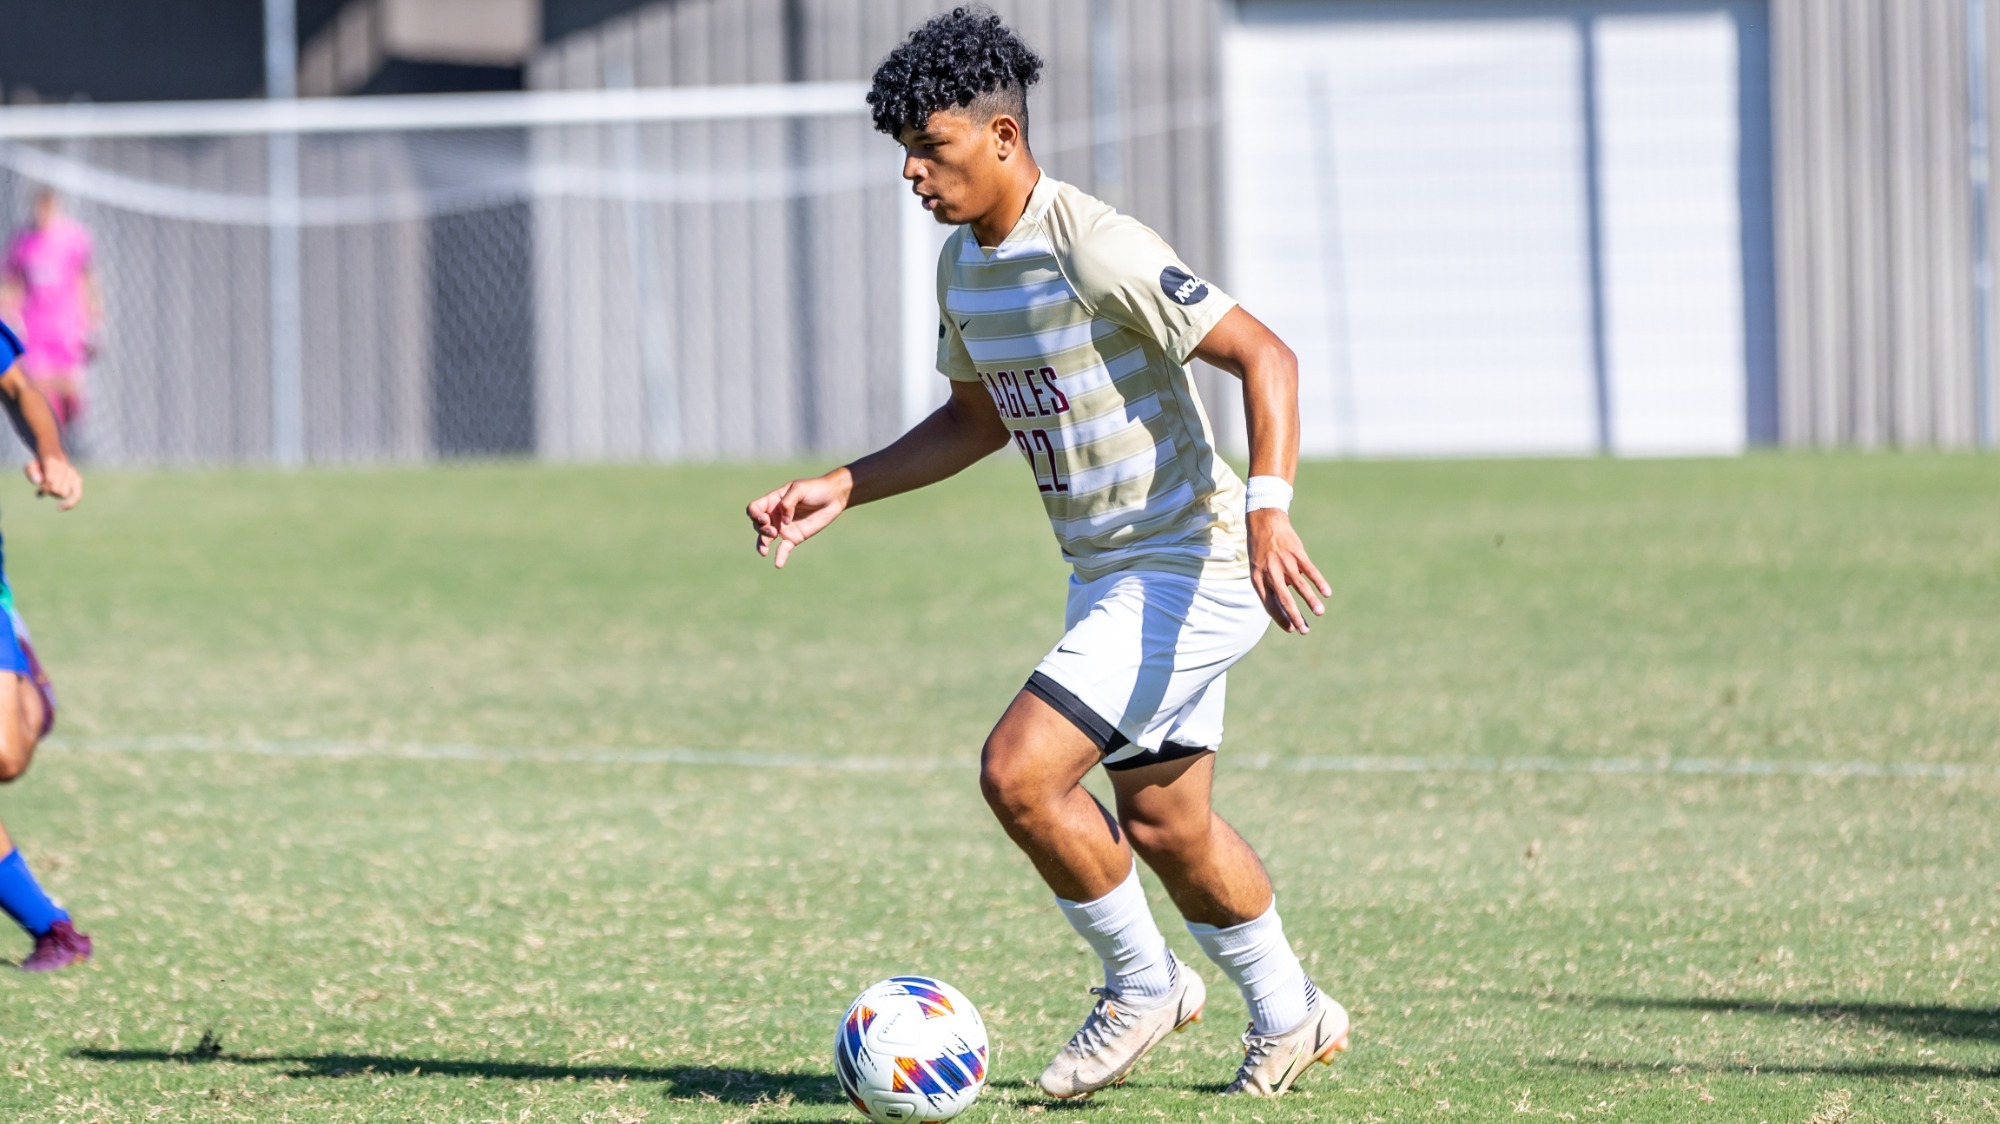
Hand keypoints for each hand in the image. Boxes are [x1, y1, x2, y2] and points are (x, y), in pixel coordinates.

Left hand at [26, 454, 80, 510]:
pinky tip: (60, 508)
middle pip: (57, 490)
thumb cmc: (39, 465)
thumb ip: (31, 472)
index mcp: (53, 463)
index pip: (51, 482)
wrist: (53, 457)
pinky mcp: (78, 478)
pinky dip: (70, 503)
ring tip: (52, 489)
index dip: (44, 490)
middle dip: (49, 492)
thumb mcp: (30, 466)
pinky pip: (77, 495)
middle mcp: (65, 467)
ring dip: (56, 495)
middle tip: (44, 489)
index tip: (38, 493)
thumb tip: (38, 482)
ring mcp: (73, 472)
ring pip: (64, 494)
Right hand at [747, 469, 851, 567]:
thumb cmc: (815, 489)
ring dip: (762, 543)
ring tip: (764, 551)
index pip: (754, 509)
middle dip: (761, 529)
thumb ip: (788, 502)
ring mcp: (783, 528)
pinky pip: (783, 549)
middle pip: (757, 525)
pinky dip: (779, 557)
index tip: (764, 518)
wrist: (833, 498)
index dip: (754, 514)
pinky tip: (778, 564)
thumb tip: (784, 521)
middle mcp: (775, 515)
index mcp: (773, 501)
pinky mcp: (794, 538)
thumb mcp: (799, 489)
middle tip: (773, 531)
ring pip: (765, 538)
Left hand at [1247, 507, 1327, 633]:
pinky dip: (1319, 582)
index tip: (1291, 629)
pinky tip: (1327, 593)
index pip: (1269, 605)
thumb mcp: (1258, 569)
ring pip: (1299, 586)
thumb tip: (1285, 606)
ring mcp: (1284, 563)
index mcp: (1258, 579)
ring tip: (1320, 613)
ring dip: (1310, 601)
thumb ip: (1270, 586)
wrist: (1264, 522)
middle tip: (1305, 631)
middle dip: (1295, 617)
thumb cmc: (1261, 550)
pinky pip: (1310, 571)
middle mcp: (1270, 573)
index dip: (1280, 618)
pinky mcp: (1296, 553)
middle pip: (1284, 600)